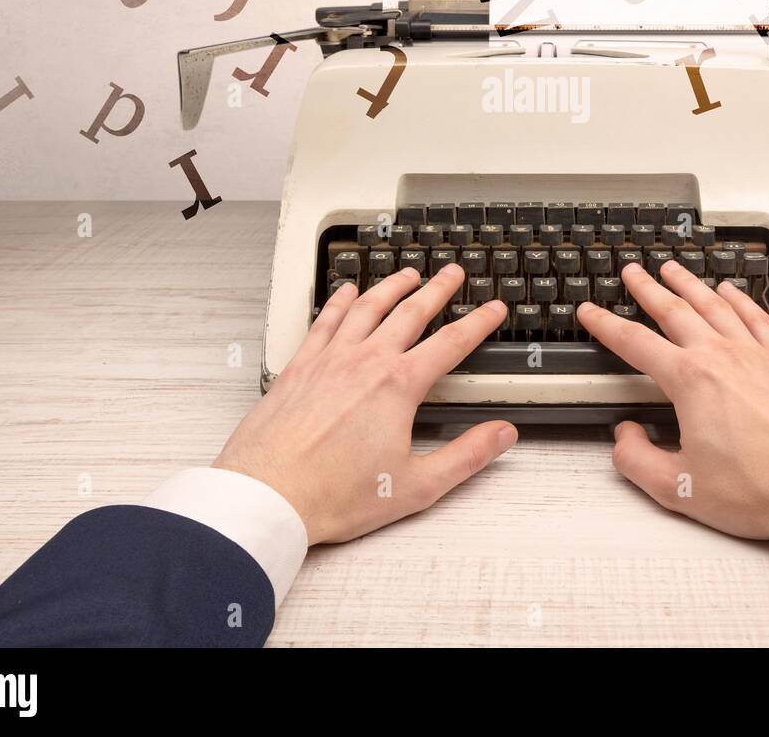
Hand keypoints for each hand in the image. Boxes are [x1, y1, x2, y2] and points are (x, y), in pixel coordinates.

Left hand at [213, 265, 514, 544]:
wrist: (268, 496)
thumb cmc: (332, 495)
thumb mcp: (416, 486)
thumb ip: (466, 457)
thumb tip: (500, 435)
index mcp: (398, 386)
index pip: (451, 343)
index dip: (478, 322)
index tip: (492, 308)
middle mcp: (365, 362)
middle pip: (411, 312)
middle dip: (438, 289)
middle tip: (453, 273)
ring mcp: (329, 359)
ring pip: (368, 308)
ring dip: (392, 286)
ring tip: (408, 274)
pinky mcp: (299, 366)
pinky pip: (324, 320)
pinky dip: (339, 301)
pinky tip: (346, 292)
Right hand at [577, 262, 768, 559]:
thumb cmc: (765, 489)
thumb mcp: (682, 489)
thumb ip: (638, 461)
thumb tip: (624, 438)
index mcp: (691, 381)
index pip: (635, 343)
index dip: (605, 325)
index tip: (590, 312)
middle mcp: (722, 357)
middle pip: (674, 310)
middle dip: (646, 289)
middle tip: (630, 272)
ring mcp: (756, 354)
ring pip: (714, 305)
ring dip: (688, 284)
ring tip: (671, 269)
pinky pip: (756, 316)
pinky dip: (739, 299)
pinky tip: (730, 291)